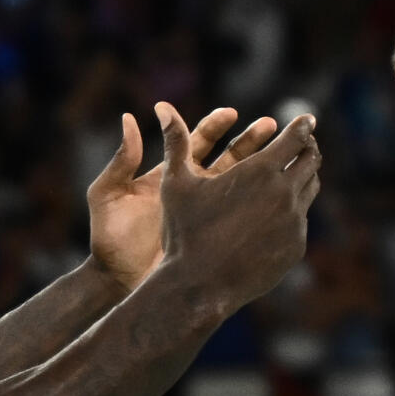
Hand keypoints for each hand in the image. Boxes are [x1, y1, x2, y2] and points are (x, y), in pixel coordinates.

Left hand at [85, 106, 280, 292]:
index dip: (216, 125)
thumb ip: (122, 160)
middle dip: (252, 141)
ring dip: (263, 170)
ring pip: (241, 186)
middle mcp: (192, 191)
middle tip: (272, 126)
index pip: (198, 141)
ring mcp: (206, 214)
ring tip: (285, 155)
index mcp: (169, 175)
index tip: (233, 114)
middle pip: (228, 158)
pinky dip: (260, 205)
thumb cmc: (110, 239)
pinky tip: (279, 196)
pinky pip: (242, 218)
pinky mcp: (214, 237)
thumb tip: (129, 118)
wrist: (118, 282)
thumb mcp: (109, 195)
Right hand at [156, 104, 318, 307]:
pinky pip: (301, 221)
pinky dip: (292, 211)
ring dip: (303, 177)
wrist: (199, 287)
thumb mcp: (175, 183)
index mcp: (261, 171)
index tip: (306, 120)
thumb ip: (175, 141)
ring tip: (291, 173)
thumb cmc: (184, 232)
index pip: (297, 137)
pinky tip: (278, 212)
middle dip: (308, 148)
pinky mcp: (296, 247)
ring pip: (310, 190)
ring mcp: (294, 223)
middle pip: (311, 160)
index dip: (303, 126)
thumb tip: (161, 106)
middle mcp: (285, 194)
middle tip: (302, 144)